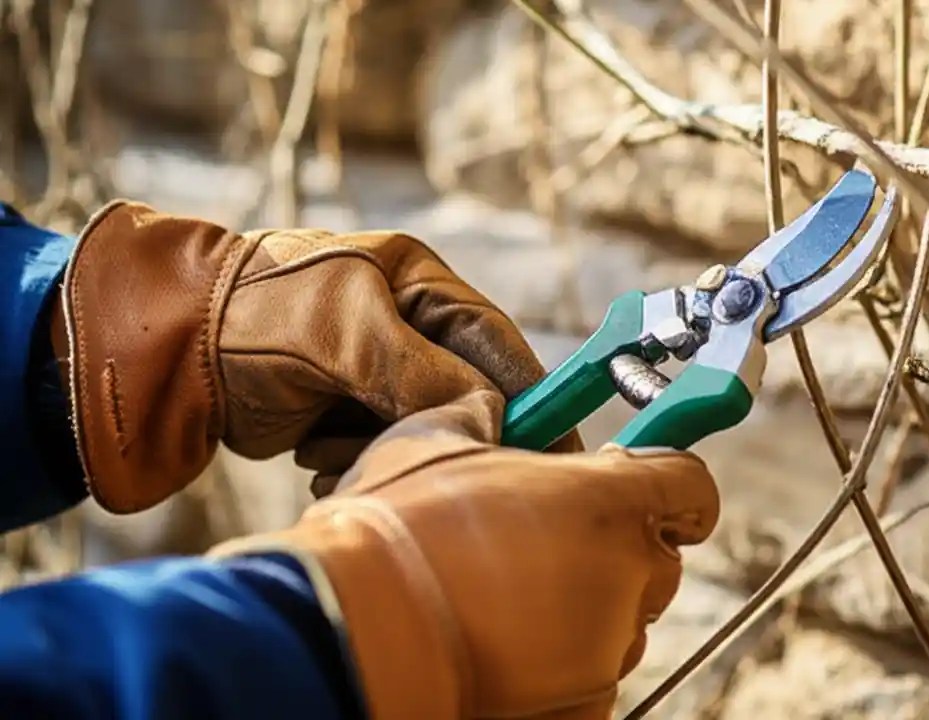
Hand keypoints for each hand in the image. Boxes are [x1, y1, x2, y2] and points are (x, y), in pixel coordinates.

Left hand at [52, 200, 580, 512]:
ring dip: (384, 450)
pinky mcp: (343, 412)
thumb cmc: (253, 316)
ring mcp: (374, 371)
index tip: (555, 446)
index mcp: (416, 282)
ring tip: (329, 447)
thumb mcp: (344, 332)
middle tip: (430, 465)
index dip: (529, 393)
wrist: (160, 350)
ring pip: (421, 429)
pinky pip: (379, 450)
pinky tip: (313, 455)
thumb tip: (488, 418)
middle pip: (462, 392)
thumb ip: (423, 372)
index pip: (493, 340)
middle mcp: (404, 324)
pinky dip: (354, 463)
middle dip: (441, 430)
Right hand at [210, 397, 719, 719]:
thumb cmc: (392, 531)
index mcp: (605, 501)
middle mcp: (626, 574)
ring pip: (622, 620)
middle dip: (615, 550)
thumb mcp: (434, 438)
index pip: (690, 487)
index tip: (651, 492)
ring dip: (585, 608)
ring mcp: (607, 646)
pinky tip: (505, 650)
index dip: (673, 487)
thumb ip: (489, 417)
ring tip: (506, 603)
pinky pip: (594, 676)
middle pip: (656, 557)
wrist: (350, 632)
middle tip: (544, 548)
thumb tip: (493, 409)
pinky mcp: (585, 705)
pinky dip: (563, 668)